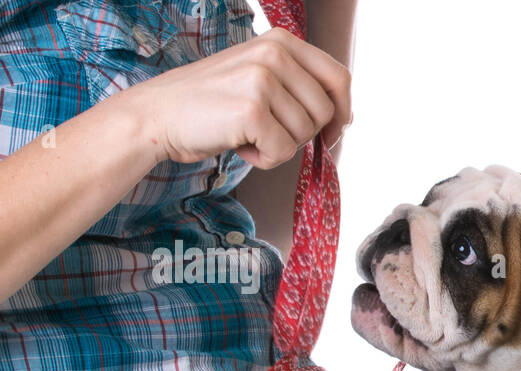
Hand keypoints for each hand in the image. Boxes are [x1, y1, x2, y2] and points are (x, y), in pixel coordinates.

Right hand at [120, 27, 351, 168]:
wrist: (158, 115)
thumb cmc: (212, 105)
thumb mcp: (260, 78)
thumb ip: (298, 86)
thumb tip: (344, 117)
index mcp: (281, 41)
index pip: (339, 77)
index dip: (342, 111)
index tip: (332, 132)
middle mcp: (274, 54)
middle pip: (326, 112)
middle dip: (303, 134)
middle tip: (267, 131)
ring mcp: (262, 79)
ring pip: (305, 135)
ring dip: (279, 147)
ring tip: (246, 134)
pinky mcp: (252, 110)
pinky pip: (283, 152)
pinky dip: (264, 160)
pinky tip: (239, 145)